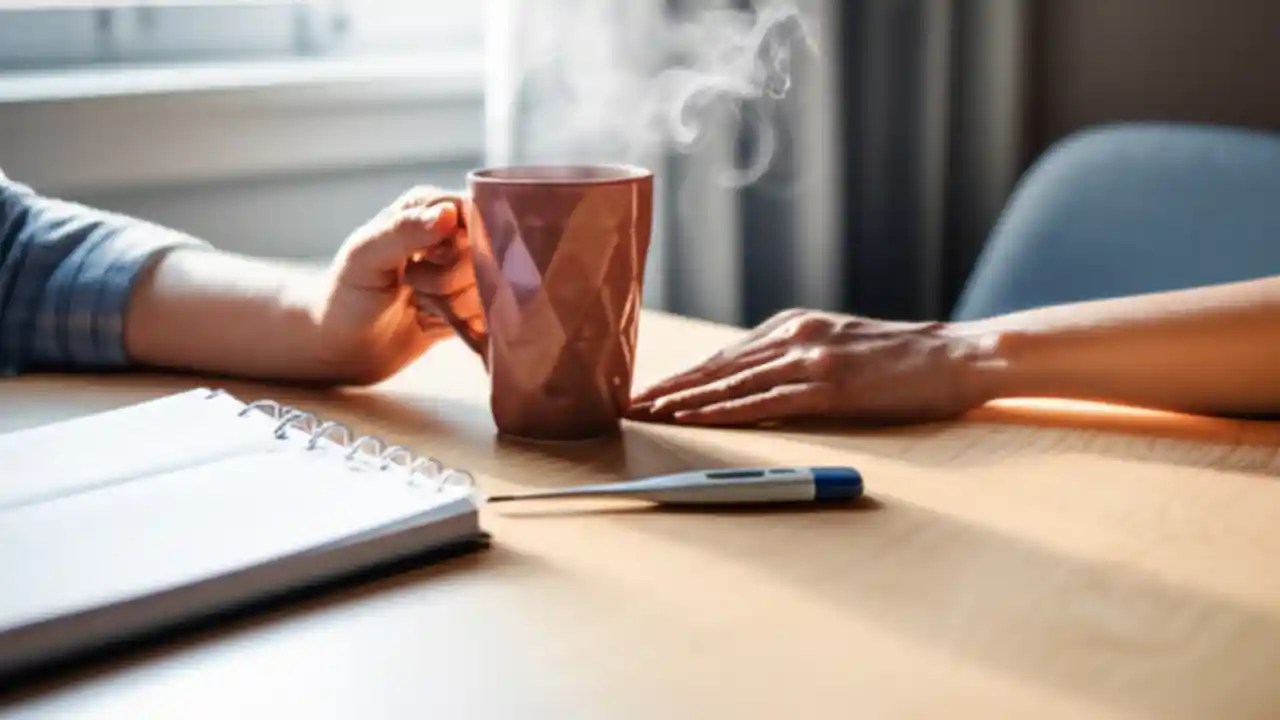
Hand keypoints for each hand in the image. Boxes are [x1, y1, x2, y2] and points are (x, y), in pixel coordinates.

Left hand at [312, 186, 480, 382]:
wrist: (345, 349)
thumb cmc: (346, 295)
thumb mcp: (365, 257)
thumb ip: (404, 231)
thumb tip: (448, 213)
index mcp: (427, 208)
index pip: (474, 211)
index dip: (462, 240)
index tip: (430, 258)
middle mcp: (450, 235)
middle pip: (485, 253)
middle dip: (450, 279)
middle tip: (414, 287)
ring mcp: (463, 272)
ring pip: (489, 287)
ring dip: (453, 305)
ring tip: (419, 306)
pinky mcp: (471, 305)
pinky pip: (491, 312)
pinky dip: (465, 323)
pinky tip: (434, 322)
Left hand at [630, 309, 996, 425]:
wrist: (955, 355)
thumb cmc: (904, 359)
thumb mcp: (841, 345)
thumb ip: (800, 356)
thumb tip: (761, 380)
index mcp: (795, 324)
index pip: (726, 355)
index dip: (685, 375)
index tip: (650, 390)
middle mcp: (794, 335)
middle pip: (717, 366)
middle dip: (669, 387)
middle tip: (628, 402)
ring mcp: (810, 358)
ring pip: (730, 382)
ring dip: (682, 400)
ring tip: (645, 413)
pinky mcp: (828, 385)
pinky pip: (763, 401)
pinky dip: (721, 411)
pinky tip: (693, 419)